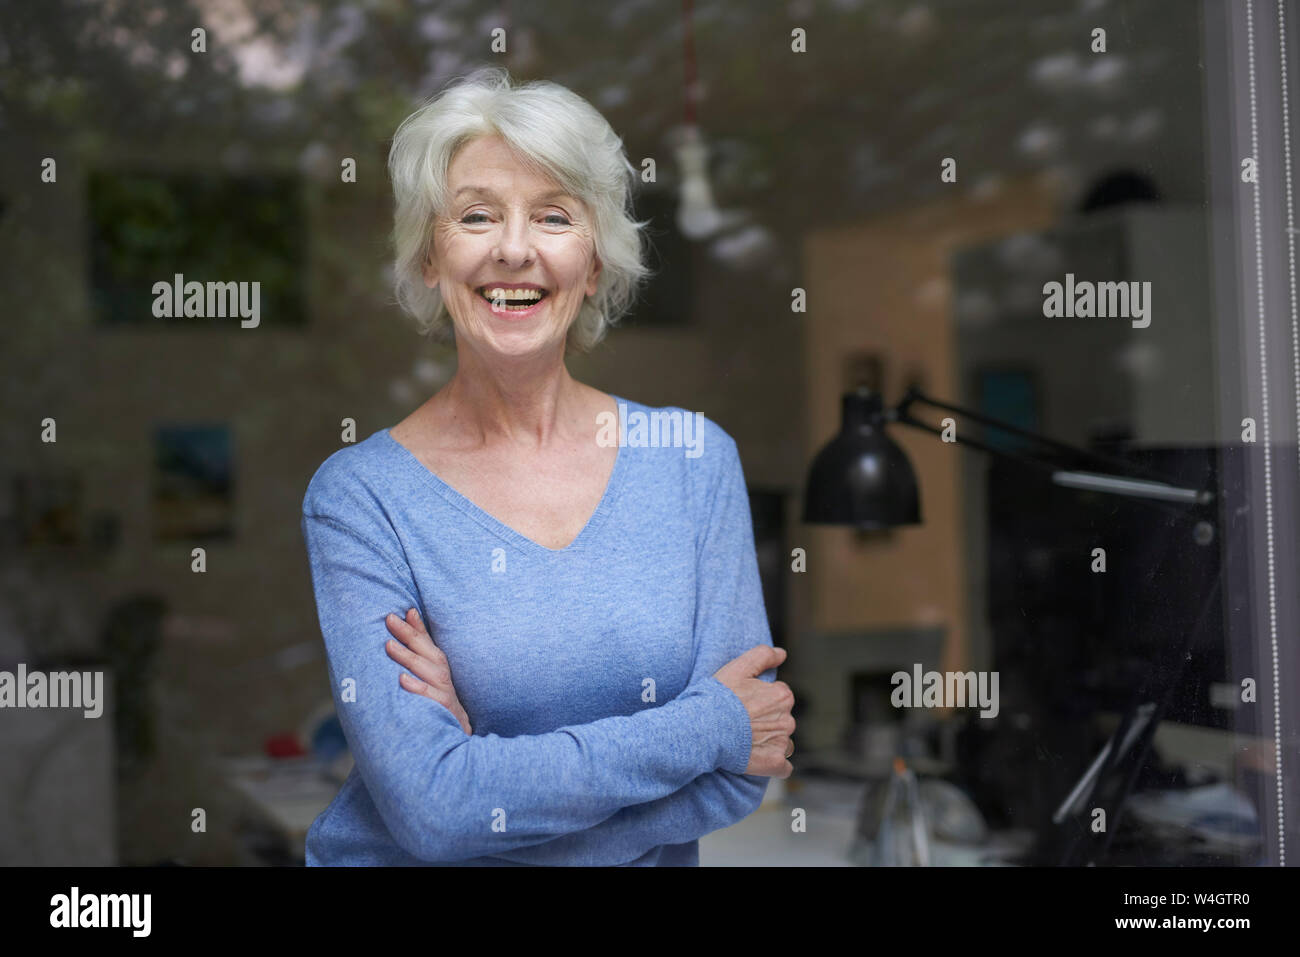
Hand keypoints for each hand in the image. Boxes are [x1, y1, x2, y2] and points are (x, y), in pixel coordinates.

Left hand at [385, 608, 472, 735]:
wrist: (456, 749)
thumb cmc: (438, 713)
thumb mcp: (430, 689)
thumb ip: (418, 668)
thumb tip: (398, 647)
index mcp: (441, 673)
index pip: (430, 645)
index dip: (419, 628)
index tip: (406, 610)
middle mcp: (445, 682)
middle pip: (429, 653)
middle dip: (410, 634)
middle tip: (390, 619)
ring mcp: (446, 697)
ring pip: (429, 673)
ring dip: (409, 657)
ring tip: (389, 645)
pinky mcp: (444, 714)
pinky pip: (430, 700)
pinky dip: (417, 689)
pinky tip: (403, 680)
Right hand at [713, 645, 794, 778]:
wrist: (704, 728)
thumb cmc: (718, 697)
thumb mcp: (738, 668)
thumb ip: (763, 656)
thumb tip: (782, 654)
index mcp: (782, 695)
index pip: (779, 695)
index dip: (761, 699)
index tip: (745, 704)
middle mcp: (787, 718)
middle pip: (781, 718)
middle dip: (767, 719)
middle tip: (742, 722)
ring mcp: (782, 742)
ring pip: (781, 740)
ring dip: (768, 740)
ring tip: (744, 740)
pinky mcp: (775, 762)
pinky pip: (783, 767)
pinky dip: (774, 763)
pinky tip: (757, 759)